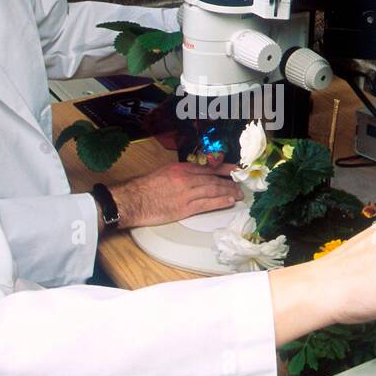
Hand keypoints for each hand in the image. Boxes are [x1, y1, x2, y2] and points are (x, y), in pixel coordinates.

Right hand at [110, 161, 241, 228]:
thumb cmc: (145, 187)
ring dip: (229, 192)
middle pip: (214, 179)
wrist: (134, 200)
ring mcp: (187, 194)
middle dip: (229, 182)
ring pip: (213, 190)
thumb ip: (180, 174)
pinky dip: (220, 202)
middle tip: (241, 184)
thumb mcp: (164, 173)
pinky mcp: (185, 208)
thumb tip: (194, 177)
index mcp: (181, 169)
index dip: (224, 169)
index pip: (208, 167)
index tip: (235, 169)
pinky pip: (207, 204)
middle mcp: (186, 179)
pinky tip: (229, 201)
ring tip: (239, 194)